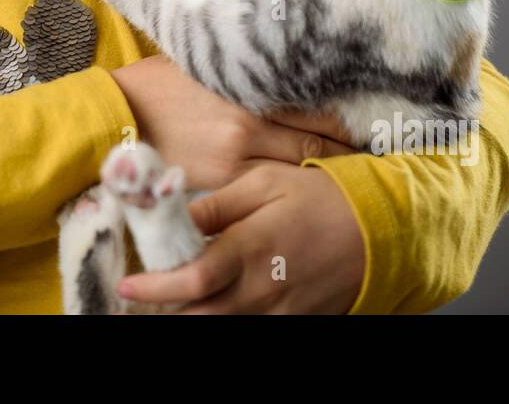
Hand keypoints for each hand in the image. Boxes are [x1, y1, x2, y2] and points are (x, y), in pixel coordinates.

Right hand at [110, 55, 354, 189]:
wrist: (111, 118)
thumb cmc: (156, 85)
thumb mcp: (205, 63)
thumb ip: (247, 70)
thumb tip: (290, 65)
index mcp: (249, 86)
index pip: (316, 106)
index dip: (348, 119)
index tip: (373, 122)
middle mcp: (249, 124)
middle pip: (316, 142)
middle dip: (349, 151)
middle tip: (379, 155)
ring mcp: (235, 159)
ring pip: (298, 170)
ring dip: (329, 174)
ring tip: (357, 179)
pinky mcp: (220, 184)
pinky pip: (268, 190)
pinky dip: (293, 192)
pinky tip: (311, 196)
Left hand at [115, 161, 364, 312]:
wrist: (381, 229)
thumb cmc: (320, 196)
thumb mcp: (267, 182)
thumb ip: (219, 204)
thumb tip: (177, 219)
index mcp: (252, 248)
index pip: (191, 280)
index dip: (154, 286)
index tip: (128, 283)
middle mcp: (263, 288)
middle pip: (199, 315)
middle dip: (166, 307)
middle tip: (144, 291)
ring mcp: (280, 311)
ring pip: (221, 325)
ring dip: (193, 313)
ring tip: (174, 295)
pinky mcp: (295, 321)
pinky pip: (249, 326)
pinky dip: (224, 315)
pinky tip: (216, 297)